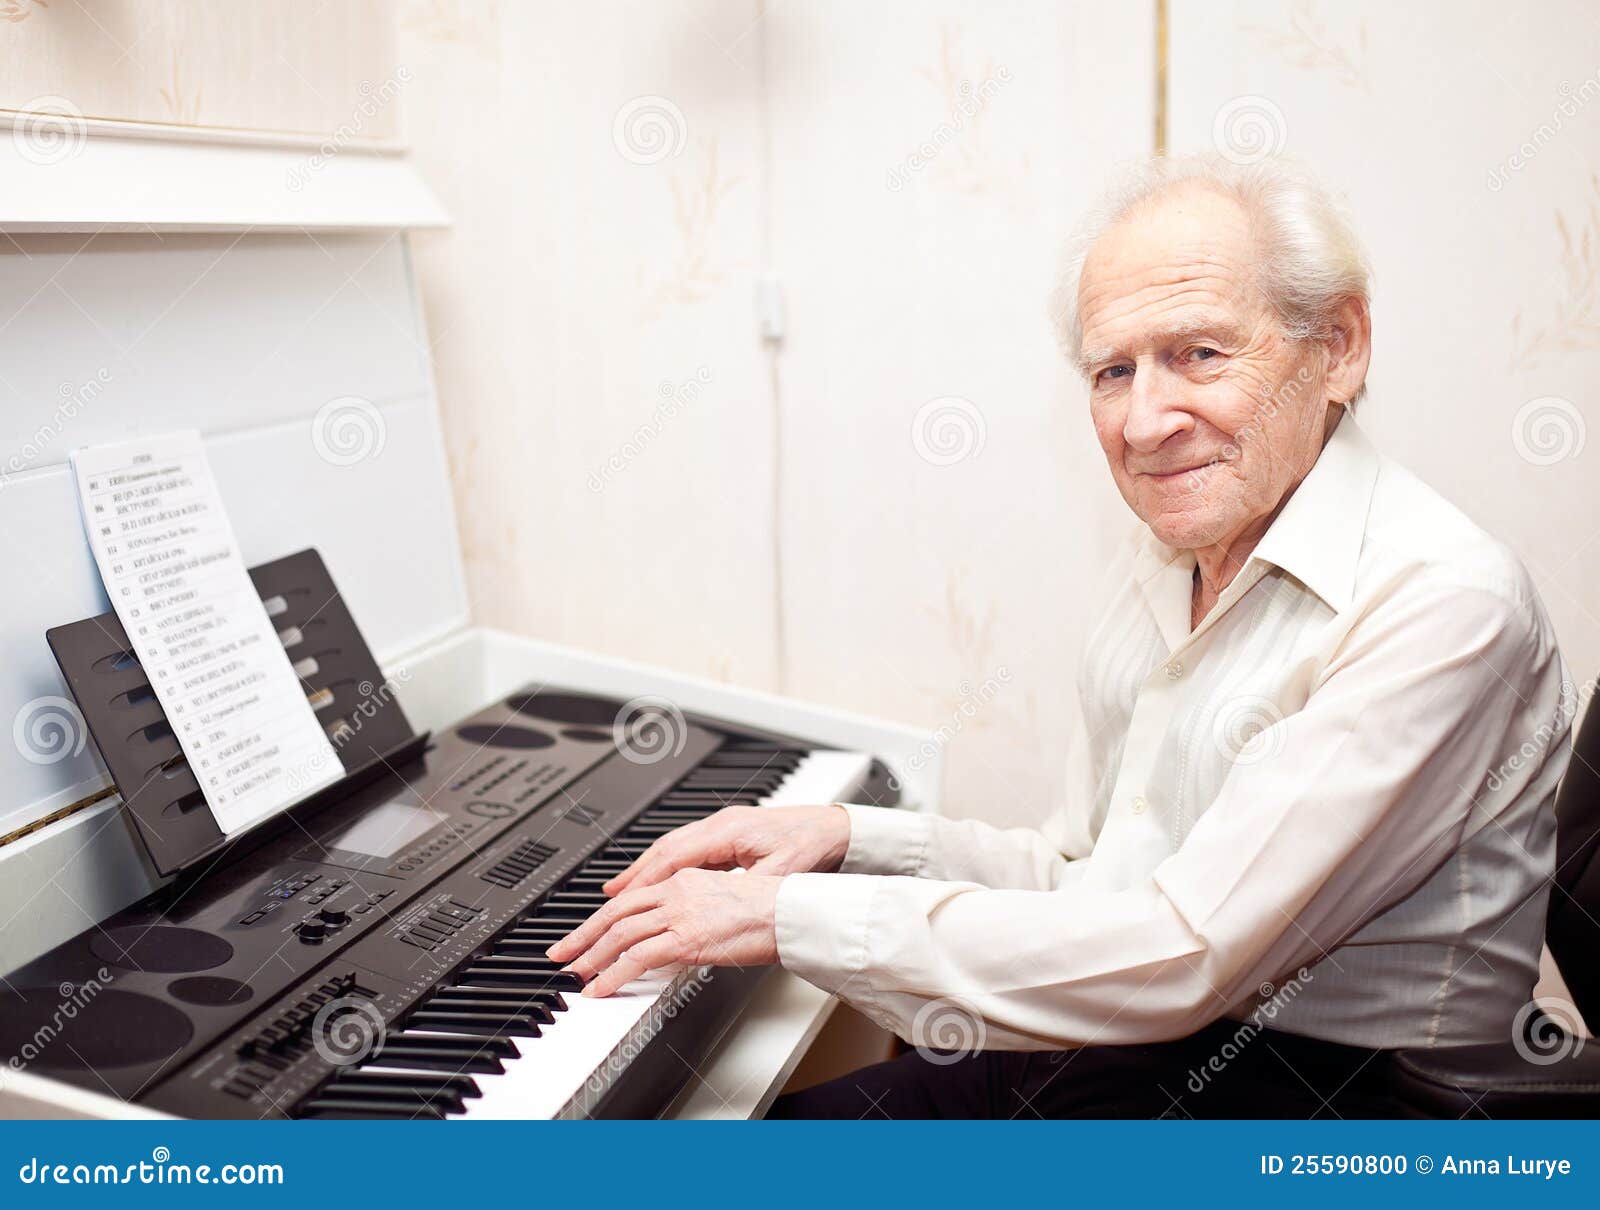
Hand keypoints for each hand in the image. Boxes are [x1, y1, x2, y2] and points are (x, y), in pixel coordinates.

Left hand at [545, 868, 781, 996]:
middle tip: (562, 952)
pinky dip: (612, 974)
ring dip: (592, 956)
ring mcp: (679, 914)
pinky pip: (637, 957)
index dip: (604, 916)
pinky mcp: (685, 938)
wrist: (791, 913)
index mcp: (685, 880)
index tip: (587, 932)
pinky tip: (600, 989)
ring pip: (620, 933)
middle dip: (583, 934)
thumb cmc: (770, 912)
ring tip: (575, 975)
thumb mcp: (724, 905)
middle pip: (616, 911)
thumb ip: (694, 917)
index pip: (632, 897)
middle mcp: (677, 891)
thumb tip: (678, 940)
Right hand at [602, 804, 849, 895]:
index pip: (675, 856)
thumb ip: (750, 890)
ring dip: (647, 870)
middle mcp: (720, 825)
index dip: (646, 880)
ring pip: (673, 848)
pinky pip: (688, 850)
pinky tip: (658, 882)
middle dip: (634, 875)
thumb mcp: (783, 874)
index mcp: (729, 831)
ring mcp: (723, 828)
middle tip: (606, 898)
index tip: (621, 900)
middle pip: (665, 850)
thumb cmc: (813, 845)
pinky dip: (667, 867)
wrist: (835, 827)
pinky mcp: (729, 835)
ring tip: (621, 892)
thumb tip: (726, 910)